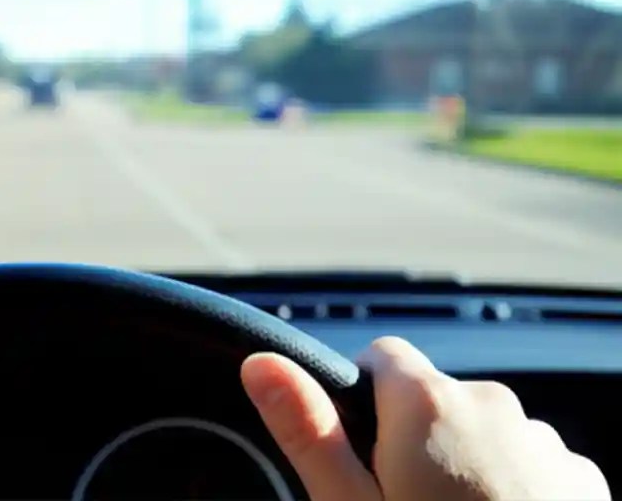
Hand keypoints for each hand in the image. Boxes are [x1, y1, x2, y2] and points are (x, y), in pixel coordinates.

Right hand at [241, 336, 609, 500]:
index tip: (358, 456)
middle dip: (411, 441)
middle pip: (432, 401)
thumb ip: (307, 431)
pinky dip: (511, 490)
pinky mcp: (582, 481)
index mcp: (428, 404)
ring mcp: (546, 445)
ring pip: (483, 435)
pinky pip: (530, 466)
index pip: (380, 357)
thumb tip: (261, 363)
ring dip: (465, 466)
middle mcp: (493, 407)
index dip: (360, 401)